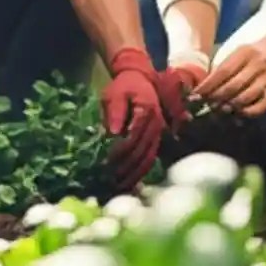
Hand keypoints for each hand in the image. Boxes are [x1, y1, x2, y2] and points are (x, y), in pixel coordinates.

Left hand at [101, 48, 174, 191]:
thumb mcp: (114, 93)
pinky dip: (141, 171)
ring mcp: (158, 132)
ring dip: (135, 174)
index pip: (133, 135)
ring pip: (149, 158)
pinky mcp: (156, 139)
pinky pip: (150, 158)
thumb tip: (113, 132)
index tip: (108, 160)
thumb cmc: (124, 86)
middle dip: (127, 167)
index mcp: (146, 110)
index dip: (121, 150)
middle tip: (111, 180)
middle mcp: (156, 124)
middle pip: (143, 151)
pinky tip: (131, 183)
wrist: (139, 79)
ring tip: (120, 186)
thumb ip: (114, 111)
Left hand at [192, 37, 265, 116]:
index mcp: (245, 52)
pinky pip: (263, 104)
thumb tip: (204, 88)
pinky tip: (238, 113)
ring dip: (231, 106)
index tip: (195, 96)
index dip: (208, 85)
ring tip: (220, 110)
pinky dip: (249, 111)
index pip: (223, 71)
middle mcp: (258, 64)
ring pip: (247, 96)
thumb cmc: (253, 53)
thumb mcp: (238, 53)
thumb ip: (224, 67)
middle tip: (206, 106)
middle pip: (234, 85)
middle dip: (217, 98)